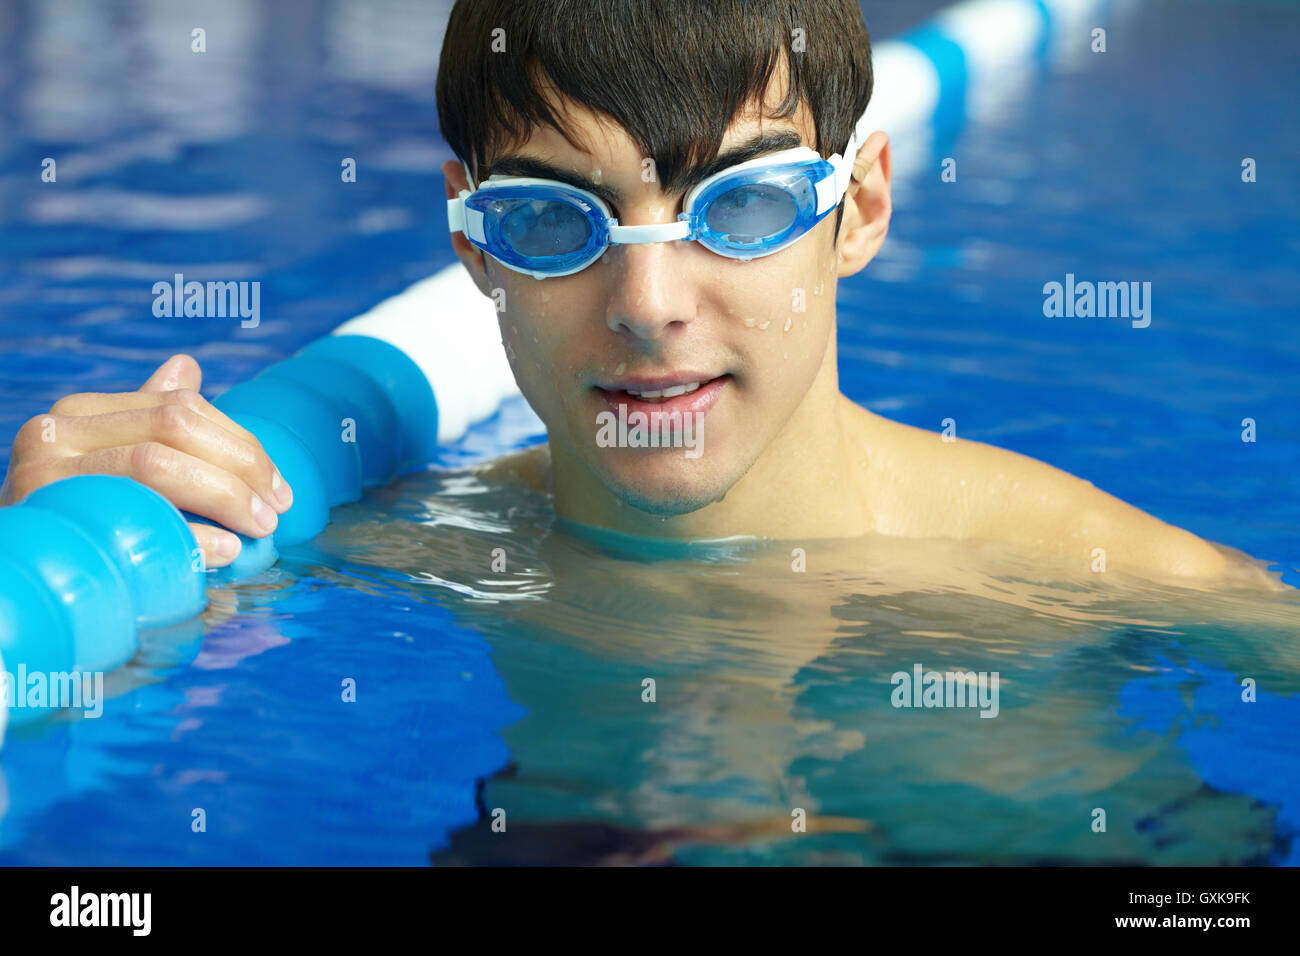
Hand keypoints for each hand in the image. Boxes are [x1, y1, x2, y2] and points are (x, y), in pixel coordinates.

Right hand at [0, 354, 291, 567]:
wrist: (16, 577)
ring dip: (224, 496)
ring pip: (156, 463)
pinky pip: (133, 514)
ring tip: (260, 529)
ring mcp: (43, 472)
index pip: (182, 407)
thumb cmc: (78, 522)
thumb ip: (146, 420)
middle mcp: (55, 431)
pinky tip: (223, 550)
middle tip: (277, 510)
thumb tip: (187, 365)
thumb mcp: (110, 465)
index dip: (242, 443)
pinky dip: (189, 533)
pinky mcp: (45, 516)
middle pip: (174, 427)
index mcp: (81, 412)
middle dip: (241, 467)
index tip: (278, 486)